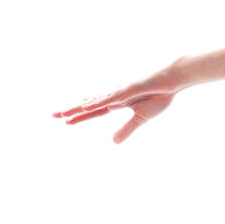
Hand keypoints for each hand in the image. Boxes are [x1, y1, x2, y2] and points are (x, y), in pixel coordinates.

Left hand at [52, 61, 186, 143]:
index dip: (79, 116)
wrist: (171, 81)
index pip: (94, 112)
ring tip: (65, 112)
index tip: (64, 120)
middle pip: (89, 105)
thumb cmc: (158, 96)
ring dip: (80, 107)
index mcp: (117, 103)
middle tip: (53, 115)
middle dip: (72, 110)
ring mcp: (120, 93)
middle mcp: (114, 97)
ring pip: (96, 101)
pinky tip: (88, 107)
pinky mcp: (128, 90)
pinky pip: (112, 97)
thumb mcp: (140, 119)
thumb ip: (126, 130)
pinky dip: (99, 102)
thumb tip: (113, 142)